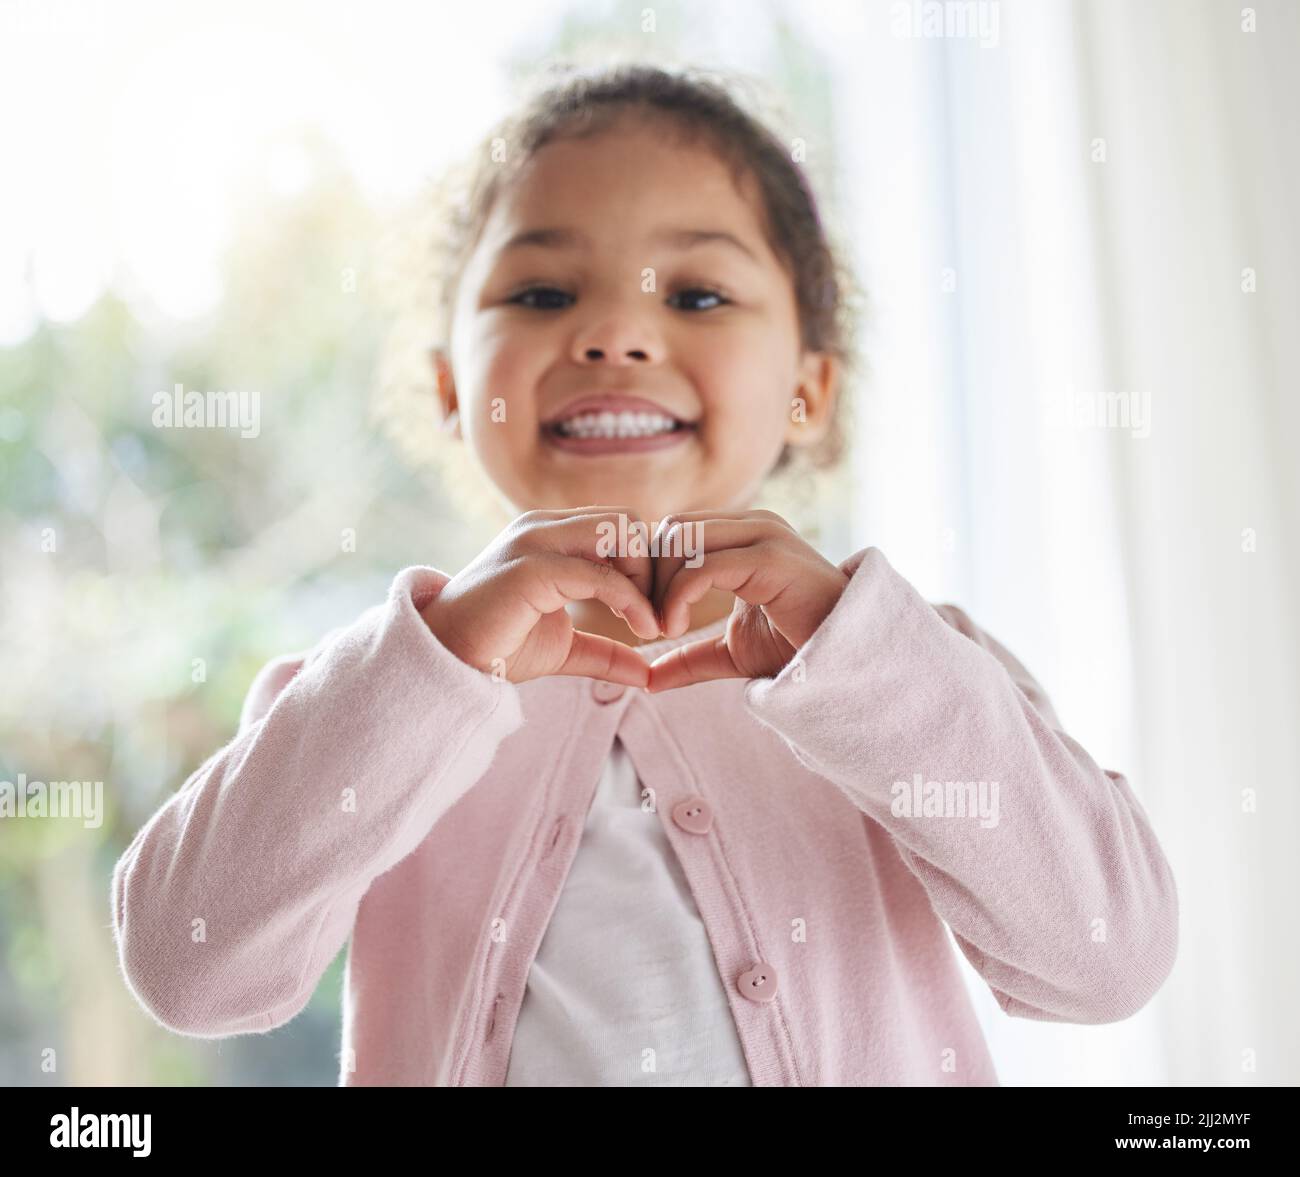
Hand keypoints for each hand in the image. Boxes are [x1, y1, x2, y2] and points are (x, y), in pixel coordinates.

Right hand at [420, 507, 660, 686]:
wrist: (447, 659)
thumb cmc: (498, 648)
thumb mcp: (565, 648)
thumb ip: (605, 652)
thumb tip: (647, 673)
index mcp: (551, 534)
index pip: (621, 527)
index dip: (647, 567)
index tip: (655, 613)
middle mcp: (543, 526)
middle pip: (628, 521)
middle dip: (653, 567)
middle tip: (658, 615)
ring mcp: (535, 541)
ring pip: (621, 530)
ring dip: (646, 578)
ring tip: (649, 622)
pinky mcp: (532, 567)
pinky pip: (602, 574)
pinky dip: (631, 600)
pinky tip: (641, 631)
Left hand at [645, 509, 849, 691]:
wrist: (847, 663)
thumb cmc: (798, 650)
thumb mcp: (731, 653)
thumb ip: (689, 657)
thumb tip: (647, 678)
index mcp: (744, 534)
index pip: (674, 530)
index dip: (652, 573)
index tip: (651, 620)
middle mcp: (754, 524)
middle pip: (671, 528)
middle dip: (650, 576)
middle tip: (652, 625)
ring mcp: (764, 535)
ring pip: (680, 539)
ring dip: (660, 588)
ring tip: (667, 630)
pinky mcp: (770, 558)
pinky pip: (701, 566)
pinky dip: (677, 598)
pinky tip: (677, 629)